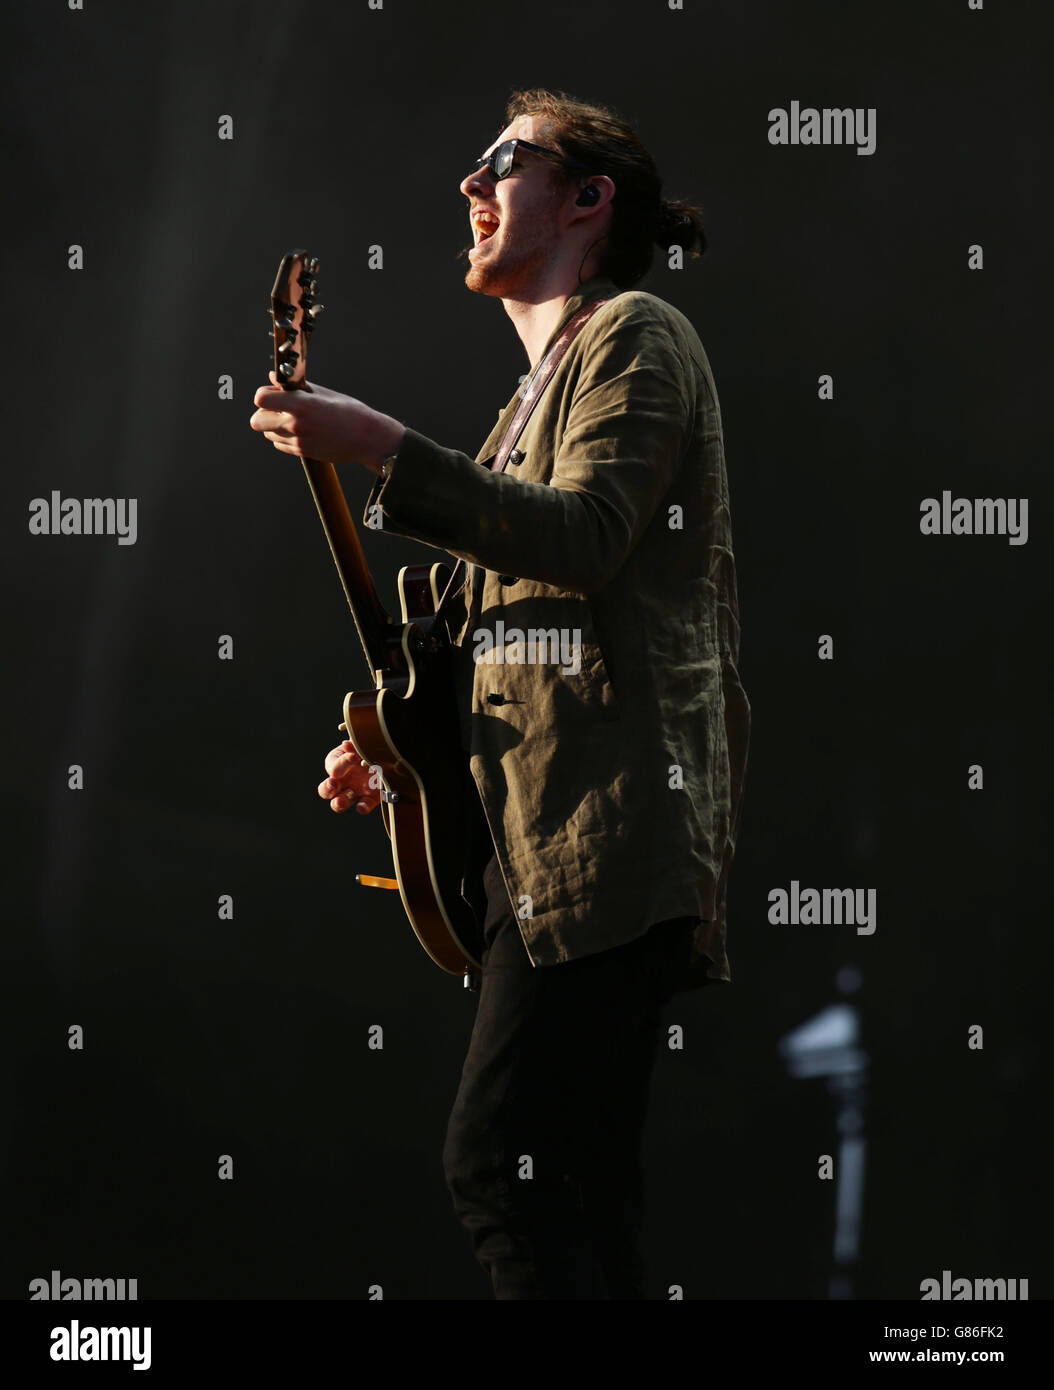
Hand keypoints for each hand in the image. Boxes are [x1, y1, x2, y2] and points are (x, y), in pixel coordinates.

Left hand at [250, 372, 404, 471]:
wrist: (367, 438)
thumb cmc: (348, 411)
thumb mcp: (322, 393)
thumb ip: (294, 387)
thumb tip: (272, 377)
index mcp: (301, 404)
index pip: (261, 398)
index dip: (264, 394)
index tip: (274, 393)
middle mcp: (296, 424)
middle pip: (256, 420)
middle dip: (263, 413)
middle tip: (277, 408)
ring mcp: (298, 440)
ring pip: (267, 433)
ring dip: (273, 425)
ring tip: (292, 419)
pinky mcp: (302, 452)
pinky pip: (279, 444)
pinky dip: (283, 437)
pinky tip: (300, 431)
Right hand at [319, 740, 383, 814]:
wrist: (391, 752)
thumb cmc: (372, 744)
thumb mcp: (364, 743)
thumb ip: (355, 746)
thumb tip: (347, 745)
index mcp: (338, 763)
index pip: (333, 766)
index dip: (342, 762)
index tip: (354, 757)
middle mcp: (343, 780)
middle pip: (326, 790)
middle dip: (328, 788)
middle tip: (333, 783)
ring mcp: (355, 791)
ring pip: (339, 802)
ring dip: (338, 803)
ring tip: (341, 801)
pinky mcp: (370, 798)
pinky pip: (363, 806)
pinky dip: (362, 807)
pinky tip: (362, 806)